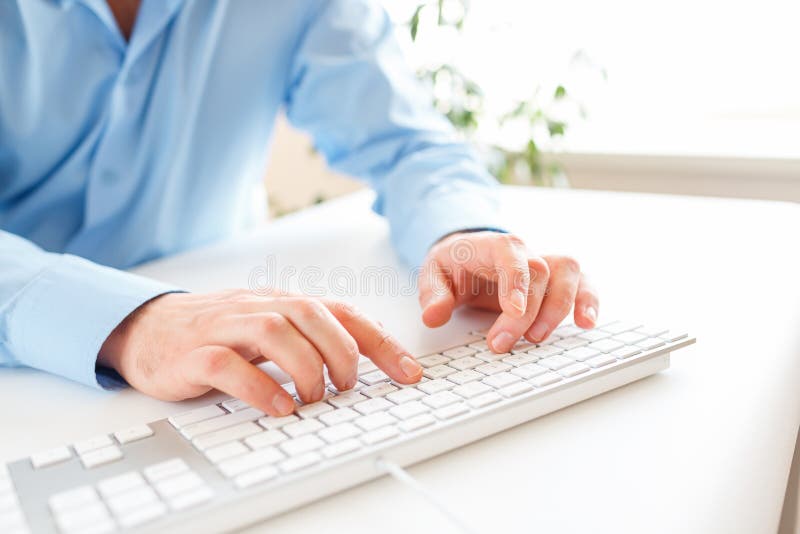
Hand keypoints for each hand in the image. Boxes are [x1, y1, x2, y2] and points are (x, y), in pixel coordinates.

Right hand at [98, 290, 422, 415]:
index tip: (410, 372)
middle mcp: (256, 308)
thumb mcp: (269, 328)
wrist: (147, 328)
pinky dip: (259, 386)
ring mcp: (223, 328)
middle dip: (341, 352)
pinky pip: (227, 364)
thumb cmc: (217, 332)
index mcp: (280, 303)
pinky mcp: (192, 354)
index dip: (379, 341)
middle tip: (346, 387)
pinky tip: (279, 407)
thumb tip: (363, 359)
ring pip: (274, 331)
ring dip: (305, 367)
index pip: (340, 312)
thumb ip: (309, 337)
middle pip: (310, 313)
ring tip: (315, 398)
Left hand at [419, 231, 598, 352]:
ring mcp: (543, 263)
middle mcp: (524, 251)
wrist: (468, 255)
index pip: (510, 254)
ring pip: (567, 274)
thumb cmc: (454, 264)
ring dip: (559, 308)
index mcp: (492, 245)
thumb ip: (433, 294)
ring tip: (538, 338)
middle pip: (539, 272)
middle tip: (500, 343)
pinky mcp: (557, 280)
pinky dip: (589, 301)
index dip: (515, 280)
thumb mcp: (432, 274)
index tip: (512, 309)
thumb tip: (434, 316)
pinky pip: (583, 283)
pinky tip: (586, 324)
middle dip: (525, 312)